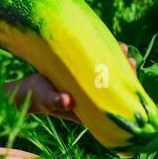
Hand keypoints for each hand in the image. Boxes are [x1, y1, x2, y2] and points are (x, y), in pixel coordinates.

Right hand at [3, 45, 136, 122]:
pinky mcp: (82, 79)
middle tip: (130, 58)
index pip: (114, 104)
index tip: (131, 74)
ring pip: (109, 78)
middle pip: (115, 90)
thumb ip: (55, 102)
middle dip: (125, 74)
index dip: (125, 91)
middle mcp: (93, 102)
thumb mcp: (46, 99)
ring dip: (117, 64)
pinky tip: (110, 46)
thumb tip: (67, 101)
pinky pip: (98, 70)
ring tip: (123, 47)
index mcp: (90, 112)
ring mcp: (88, 91)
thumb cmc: (37, 96)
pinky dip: (105, 59)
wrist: (27, 92)